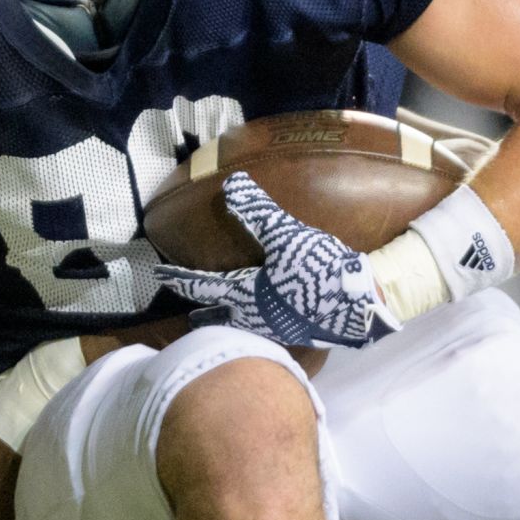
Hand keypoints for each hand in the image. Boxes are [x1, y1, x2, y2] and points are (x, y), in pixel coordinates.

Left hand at [155, 172, 393, 349]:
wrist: (360, 309)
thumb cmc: (318, 273)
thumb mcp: (287, 235)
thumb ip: (258, 212)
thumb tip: (233, 184)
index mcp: (244, 295)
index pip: (201, 285)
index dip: (179, 277)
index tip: (158, 274)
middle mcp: (254, 319)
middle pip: (218, 319)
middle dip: (203, 314)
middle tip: (189, 315)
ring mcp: (277, 332)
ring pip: (242, 329)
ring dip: (229, 323)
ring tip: (224, 318)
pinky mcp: (300, 335)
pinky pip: (267, 333)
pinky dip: (257, 327)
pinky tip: (268, 321)